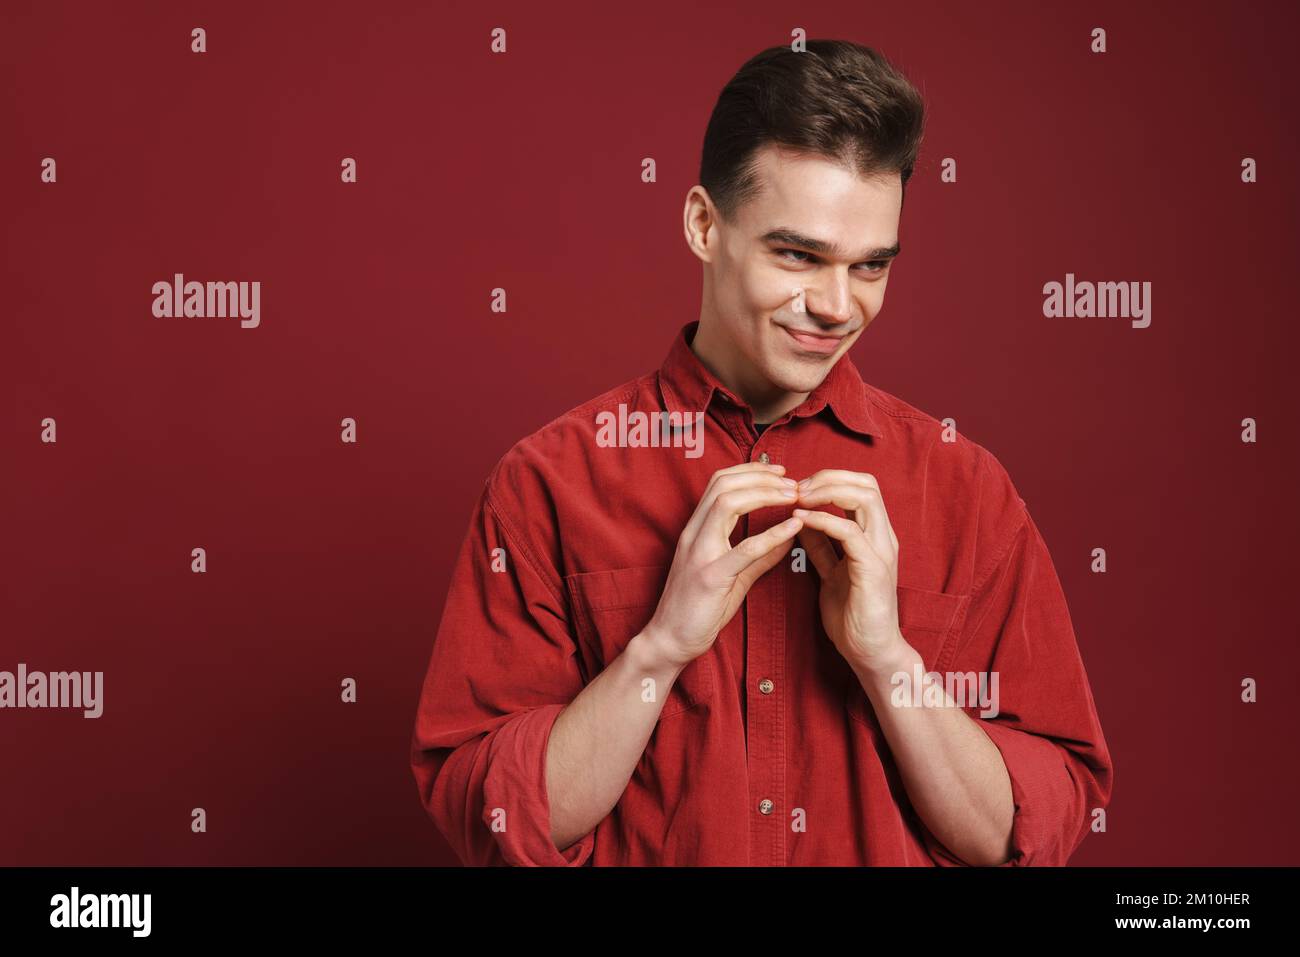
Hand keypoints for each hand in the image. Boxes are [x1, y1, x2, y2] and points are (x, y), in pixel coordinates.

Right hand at [645, 462, 804, 668]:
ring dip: (765, 494)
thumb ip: (760, 556)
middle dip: (761, 476)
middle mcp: (694, 534)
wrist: (670, 640)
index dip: (750, 471)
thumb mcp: (733, 576)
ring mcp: (699, 553)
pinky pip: (744, 549)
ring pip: (729, 503)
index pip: (719, 482)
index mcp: (696, 530)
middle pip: (724, 484)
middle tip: (792, 481)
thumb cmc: (699, 609)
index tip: (779, 472)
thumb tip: (790, 537)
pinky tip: (794, 528)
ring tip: (792, 496)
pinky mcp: (710, 577)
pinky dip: (772, 534)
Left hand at [793, 469, 910, 676]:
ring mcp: (882, 551)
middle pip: (867, 482)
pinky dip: (823, 520)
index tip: (798, 488)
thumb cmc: (852, 615)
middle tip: (796, 487)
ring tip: (798, 498)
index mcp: (875, 535)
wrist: (871, 652)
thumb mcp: (831, 572)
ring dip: (827, 491)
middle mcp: (883, 537)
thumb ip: (821, 546)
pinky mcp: (873, 569)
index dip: (830, 478)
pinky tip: (800, 521)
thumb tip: (801, 520)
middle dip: (829, 477)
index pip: (861, 485)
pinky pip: (849, 532)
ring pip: (864, 497)